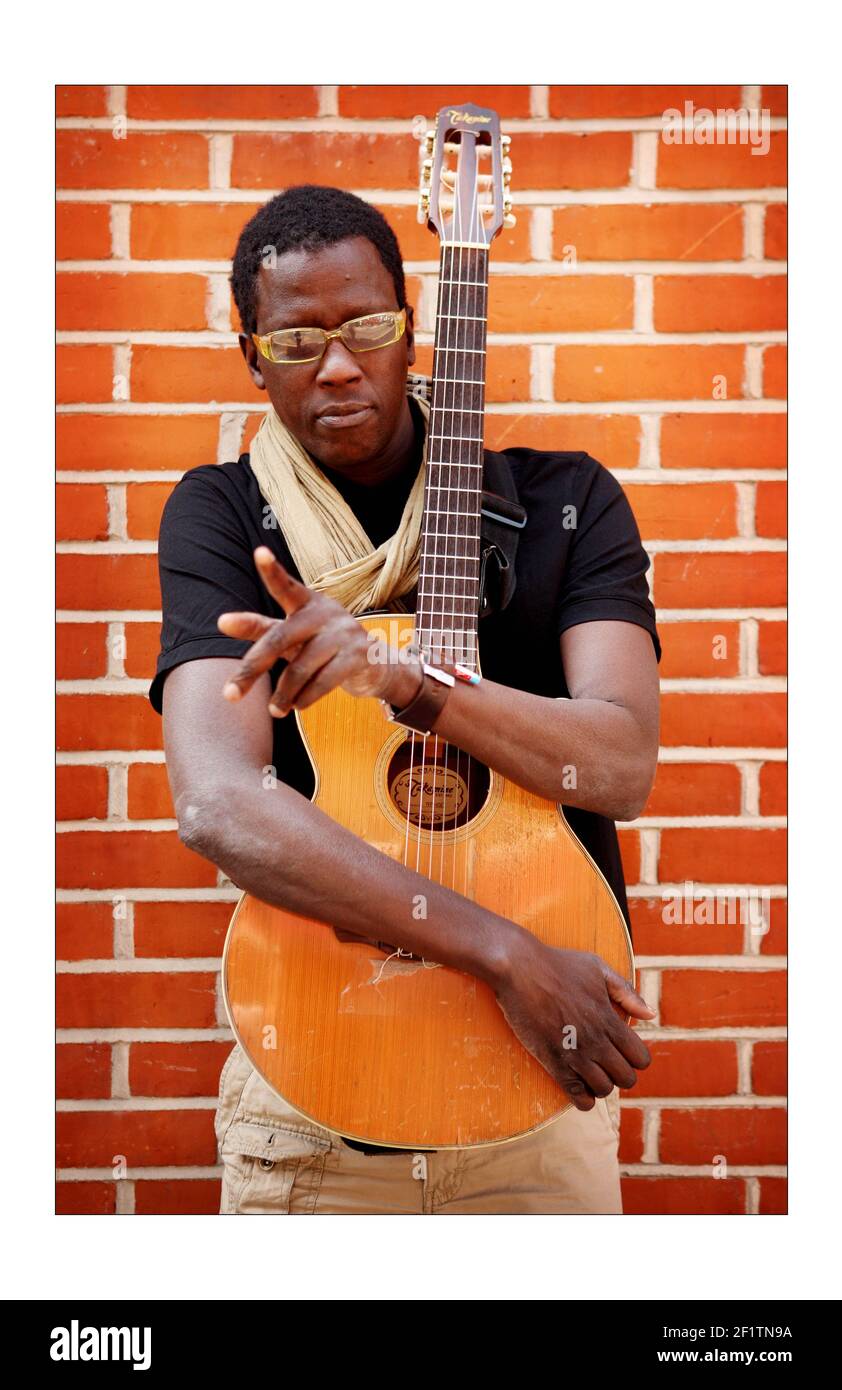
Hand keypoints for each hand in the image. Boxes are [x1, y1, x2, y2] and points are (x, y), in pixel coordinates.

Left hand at [217, 548, 420, 715]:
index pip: (285, 586)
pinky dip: (305, 698)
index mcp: (307, 602)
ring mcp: (344, 633)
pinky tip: (297, 706)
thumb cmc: (320, 644)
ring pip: (302, 668)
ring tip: (273, 710)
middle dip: (252, 669)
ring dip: (283, 694)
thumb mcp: (290, 635)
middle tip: (229, 694)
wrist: (373, 663)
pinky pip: (324, 681)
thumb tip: (221, 621)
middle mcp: (325, 612)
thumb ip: (258, 628)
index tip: (259, 552)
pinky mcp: (358, 656)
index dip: (272, 571)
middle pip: (280, 639)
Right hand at [492, 937, 655, 1109]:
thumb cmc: (558, 964)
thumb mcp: (598, 968)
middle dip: (621, 1074)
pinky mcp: (552, 1061)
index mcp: (609, 1019)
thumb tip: (649, 1015)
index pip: (640, 1058)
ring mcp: (574, 1053)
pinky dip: (583, 1100)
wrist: (519, 968)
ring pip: (603, 1089)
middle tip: (608, 1065)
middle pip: (625, 1078)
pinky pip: (577, 1095)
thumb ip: (626, 992)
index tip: (624, 1053)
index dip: (636, 1059)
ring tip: (592, 1075)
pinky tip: (581, 1091)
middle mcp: (596, 1040)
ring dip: (601, 1085)